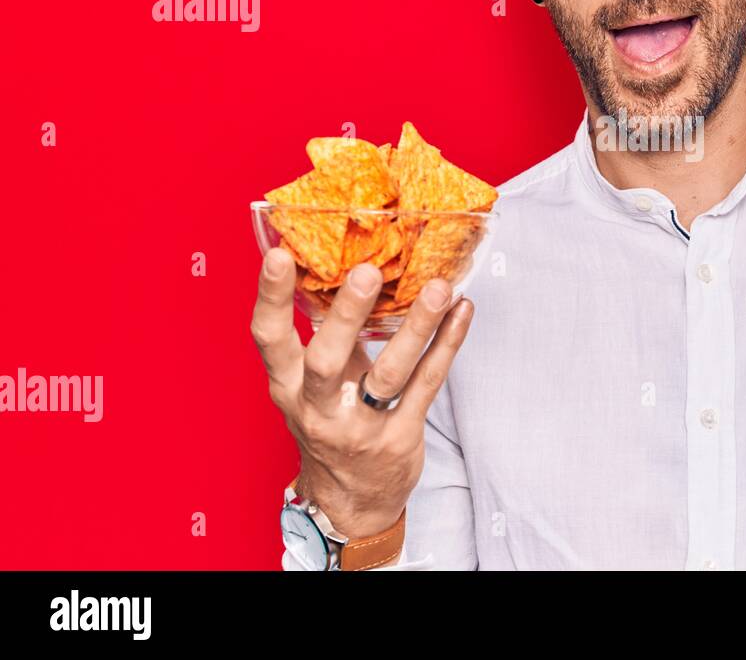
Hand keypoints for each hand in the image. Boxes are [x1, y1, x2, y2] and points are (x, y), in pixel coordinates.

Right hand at [250, 248, 474, 537]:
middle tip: (367, 271)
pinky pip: (428, 385)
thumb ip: (323, 333)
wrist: (350, 501)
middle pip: (326, 361)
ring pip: (390, 373)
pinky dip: (448, 345)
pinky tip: (462, 312)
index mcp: (288, 387)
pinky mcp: (402, 435)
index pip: (270, 340)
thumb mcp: (311, 385)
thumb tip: (341, 265)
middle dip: (347, 316)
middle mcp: (319, 408)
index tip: (277, 255)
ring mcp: (362, 426)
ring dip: (417, 327)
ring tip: (439, 288)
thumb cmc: (331, 423)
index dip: (270, 298)